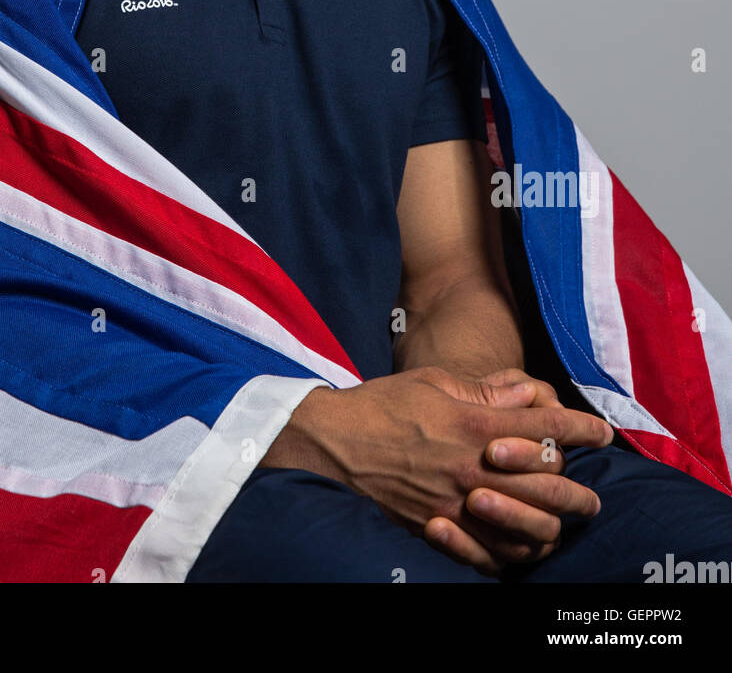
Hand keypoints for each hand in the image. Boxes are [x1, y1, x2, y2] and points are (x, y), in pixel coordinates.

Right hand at [260, 370, 613, 574]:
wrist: (333, 443)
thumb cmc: (383, 404)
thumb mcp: (434, 382)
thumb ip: (485, 390)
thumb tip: (526, 394)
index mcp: (474, 424)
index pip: (545, 429)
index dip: (580, 430)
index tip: (600, 432)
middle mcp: (473, 467)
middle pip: (546, 485)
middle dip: (579, 490)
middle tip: (595, 494)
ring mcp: (457, 504)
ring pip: (526, 526)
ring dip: (553, 524)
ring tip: (567, 524)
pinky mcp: (438, 528)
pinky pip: (489, 552)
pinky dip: (513, 550)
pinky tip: (524, 544)